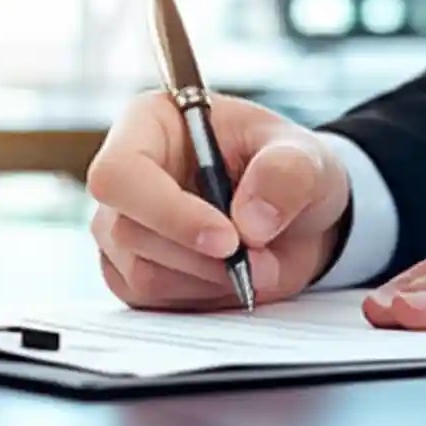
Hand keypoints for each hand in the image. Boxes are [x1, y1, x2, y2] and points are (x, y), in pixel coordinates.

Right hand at [87, 92, 349, 308]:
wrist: (294, 219)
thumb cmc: (287, 170)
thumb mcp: (305, 157)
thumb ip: (286, 175)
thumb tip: (251, 222)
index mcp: (150, 123)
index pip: (120, 173)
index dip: (167, 211)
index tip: (227, 239)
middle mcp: (125, 176)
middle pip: (127, 231)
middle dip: (201, 256)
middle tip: (261, 258)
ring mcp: (120, 227)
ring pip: (141, 274)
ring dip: (208, 280)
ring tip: (255, 263)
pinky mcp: (129, 272)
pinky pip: (151, 301)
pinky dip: (201, 299)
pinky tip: (230, 276)